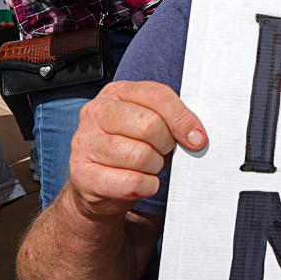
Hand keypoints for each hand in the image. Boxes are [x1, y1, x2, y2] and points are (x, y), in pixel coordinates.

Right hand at [62, 81, 207, 222]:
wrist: (96, 185)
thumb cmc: (131, 149)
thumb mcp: (150, 125)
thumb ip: (171, 121)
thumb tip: (196, 137)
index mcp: (116, 93)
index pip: (157, 96)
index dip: (183, 119)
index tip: (197, 138)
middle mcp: (96, 113)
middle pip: (150, 125)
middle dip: (166, 145)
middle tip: (163, 153)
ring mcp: (85, 143)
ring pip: (141, 156)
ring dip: (154, 167)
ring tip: (148, 167)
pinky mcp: (82, 174)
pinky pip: (131, 182)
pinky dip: (146, 186)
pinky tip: (142, 184)